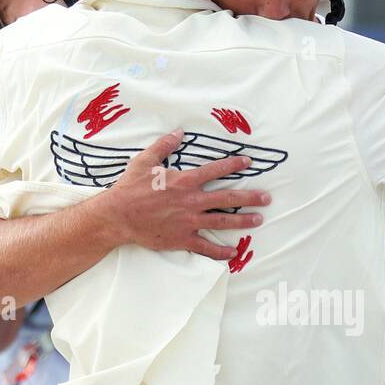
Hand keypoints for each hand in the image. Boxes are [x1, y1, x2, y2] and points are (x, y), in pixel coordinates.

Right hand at [102, 130, 271, 260]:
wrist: (118, 216)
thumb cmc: (130, 188)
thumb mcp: (145, 161)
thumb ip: (164, 145)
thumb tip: (179, 131)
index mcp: (184, 181)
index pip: (216, 170)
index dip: (234, 165)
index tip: (248, 162)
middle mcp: (191, 201)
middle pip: (228, 199)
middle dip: (250, 197)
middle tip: (266, 198)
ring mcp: (189, 221)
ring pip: (223, 222)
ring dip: (243, 221)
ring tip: (259, 220)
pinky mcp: (182, 239)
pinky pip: (206, 247)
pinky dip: (220, 252)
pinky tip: (233, 252)